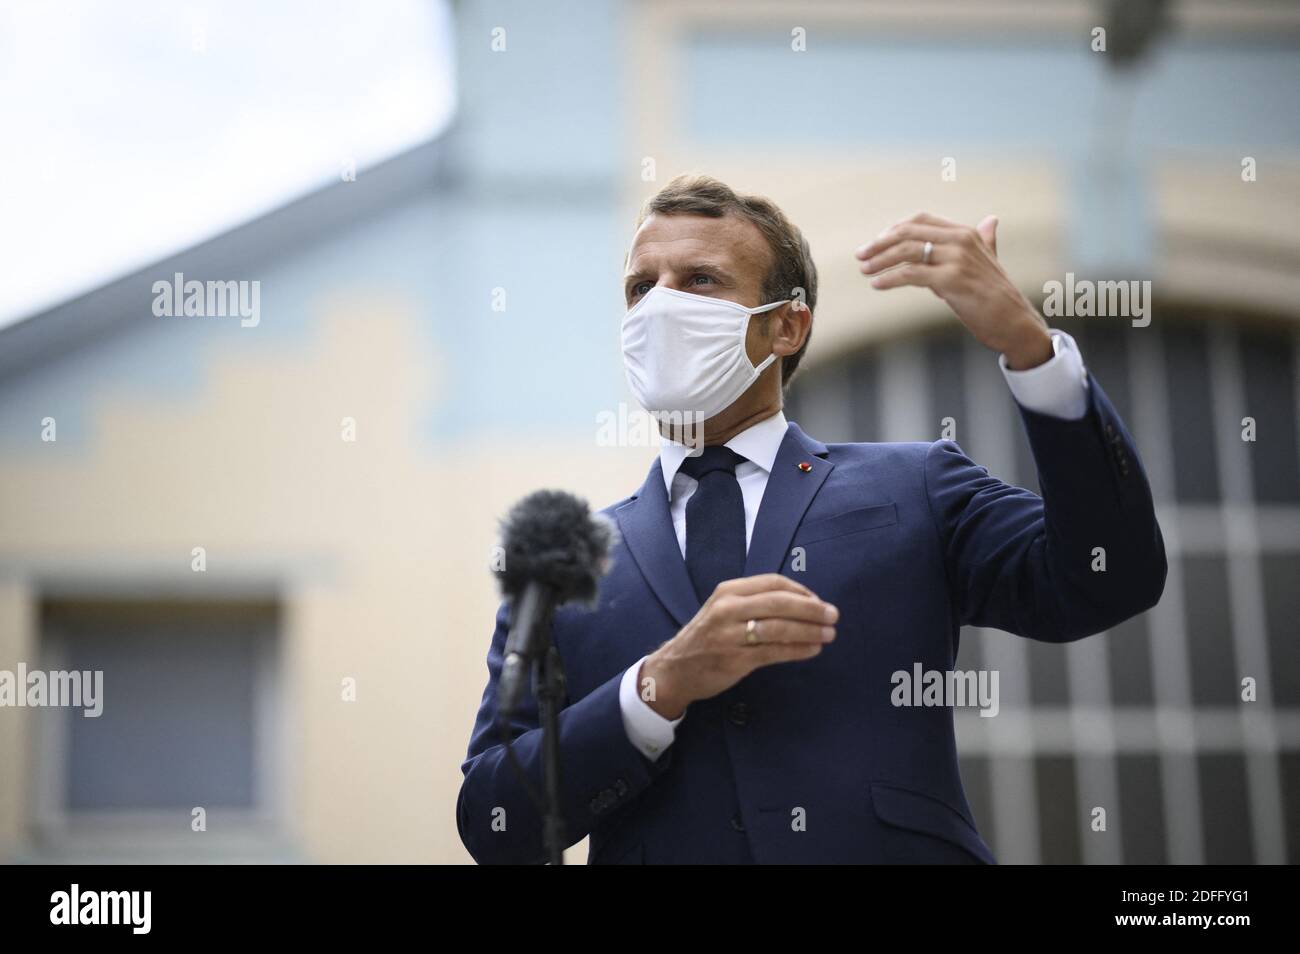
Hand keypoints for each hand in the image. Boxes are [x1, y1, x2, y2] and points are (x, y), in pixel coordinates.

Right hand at [638, 574, 837, 719]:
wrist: (674, 669)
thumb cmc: (707, 637)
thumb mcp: (724, 609)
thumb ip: (755, 602)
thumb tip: (803, 602)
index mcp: (728, 591)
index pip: (773, 583)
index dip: (802, 591)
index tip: (819, 601)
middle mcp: (728, 609)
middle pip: (780, 602)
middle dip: (812, 609)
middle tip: (834, 616)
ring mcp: (730, 635)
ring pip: (780, 628)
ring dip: (810, 631)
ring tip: (829, 635)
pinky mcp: (735, 659)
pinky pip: (774, 652)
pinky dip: (798, 650)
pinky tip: (812, 650)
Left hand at [855, 213, 1052, 369]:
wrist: (1014, 321)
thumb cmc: (998, 295)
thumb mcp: (990, 261)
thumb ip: (985, 241)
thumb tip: (992, 221)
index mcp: (966, 233)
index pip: (920, 221)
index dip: (894, 230)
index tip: (876, 243)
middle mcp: (961, 240)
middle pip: (908, 233)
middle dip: (880, 243)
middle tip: (860, 255)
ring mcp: (956, 259)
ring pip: (906, 251)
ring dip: (880, 260)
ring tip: (864, 270)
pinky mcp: (951, 280)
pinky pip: (911, 274)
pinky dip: (889, 278)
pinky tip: (877, 284)